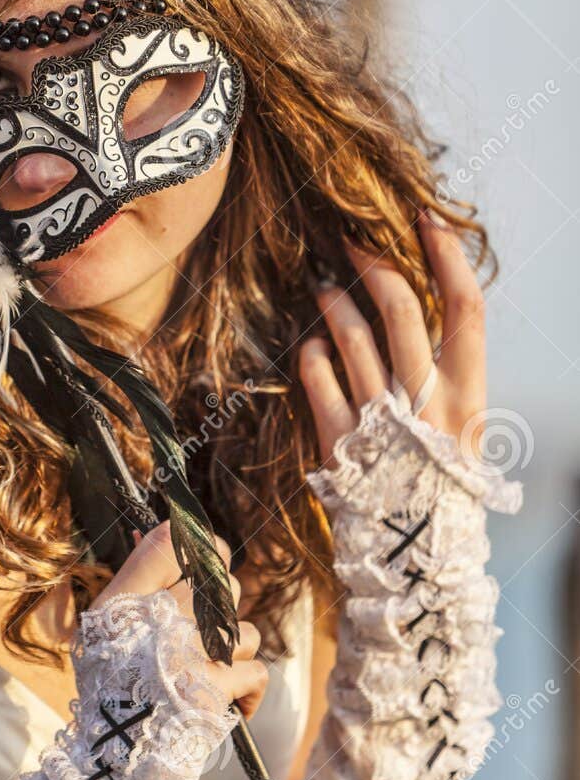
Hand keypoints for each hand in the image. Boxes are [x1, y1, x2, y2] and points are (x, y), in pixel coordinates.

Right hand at [92, 519, 268, 717]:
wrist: (115, 755)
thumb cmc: (108, 690)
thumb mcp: (102, 631)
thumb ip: (134, 588)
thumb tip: (165, 539)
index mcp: (125, 600)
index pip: (173, 542)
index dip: (202, 549)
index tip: (208, 564)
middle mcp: (159, 618)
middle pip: (221, 584)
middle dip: (221, 611)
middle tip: (204, 637)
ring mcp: (189, 652)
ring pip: (243, 630)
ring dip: (233, 653)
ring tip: (208, 675)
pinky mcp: (215, 687)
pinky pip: (256, 671)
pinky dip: (249, 691)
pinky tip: (232, 702)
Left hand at [300, 212, 485, 464]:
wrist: (415, 560)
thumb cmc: (439, 487)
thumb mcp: (461, 432)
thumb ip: (446, 380)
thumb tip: (424, 316)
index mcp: (469, 398)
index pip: (467, 308)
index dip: (447, 257)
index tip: (425, 219)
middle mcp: (428, 405)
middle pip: (402, 310)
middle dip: (372, 263)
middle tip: (349, 238)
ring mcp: (381, 422)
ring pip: (352, 337)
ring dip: (333, 301)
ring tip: (321, 284)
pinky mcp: (340, 443)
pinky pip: (317, 379)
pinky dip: (311, 354)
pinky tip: (310, 344)